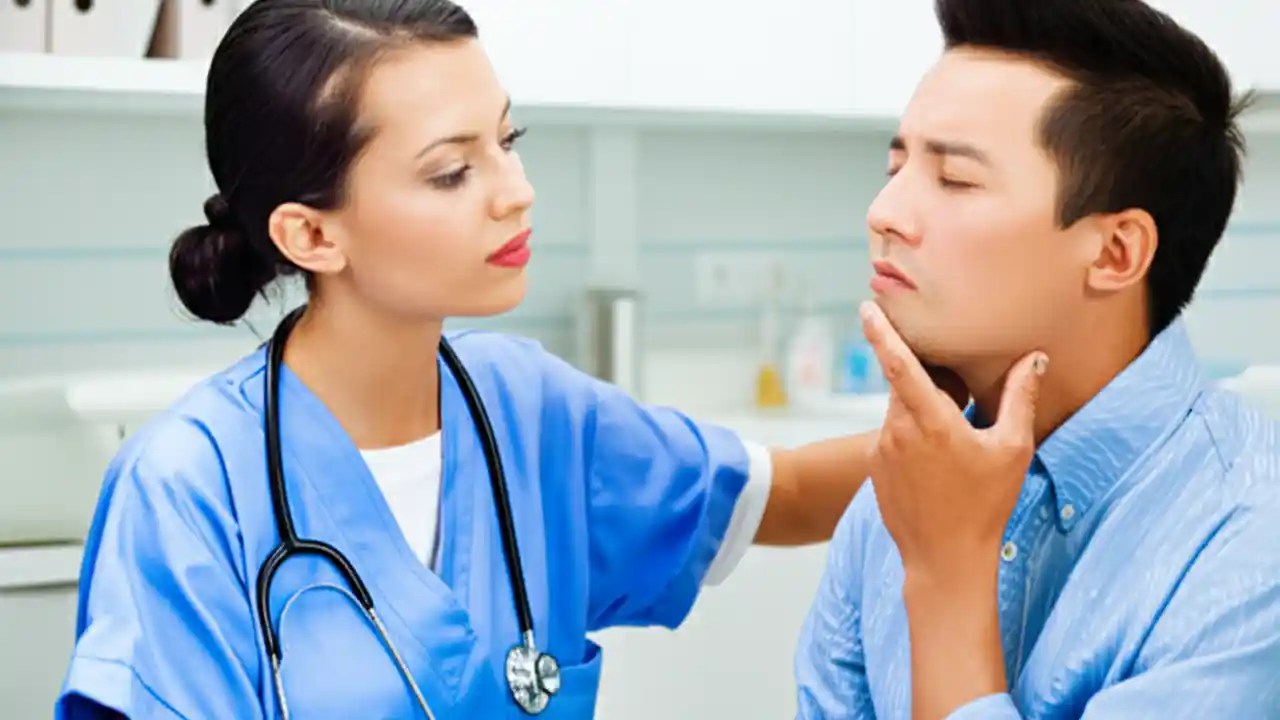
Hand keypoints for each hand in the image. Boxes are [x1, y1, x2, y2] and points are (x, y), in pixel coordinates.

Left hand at [860, 301, 1045, 585]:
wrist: (945, 559)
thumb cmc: (985, 505)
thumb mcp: (1012, 449)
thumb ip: (1019, 398)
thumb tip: (1034, 360)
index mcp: (927, 420)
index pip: (897, 364)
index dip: (881, 332)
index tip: (866, 307)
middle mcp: (896, 430)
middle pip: (903, 386)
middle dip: (925, 381)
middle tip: (957, 397)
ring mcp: (881, 451)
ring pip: (898, 413)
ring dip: (921, 413)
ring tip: (953, 443)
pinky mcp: (876, 469)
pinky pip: (892, 438)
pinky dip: (912, 437)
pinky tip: (938, 466)